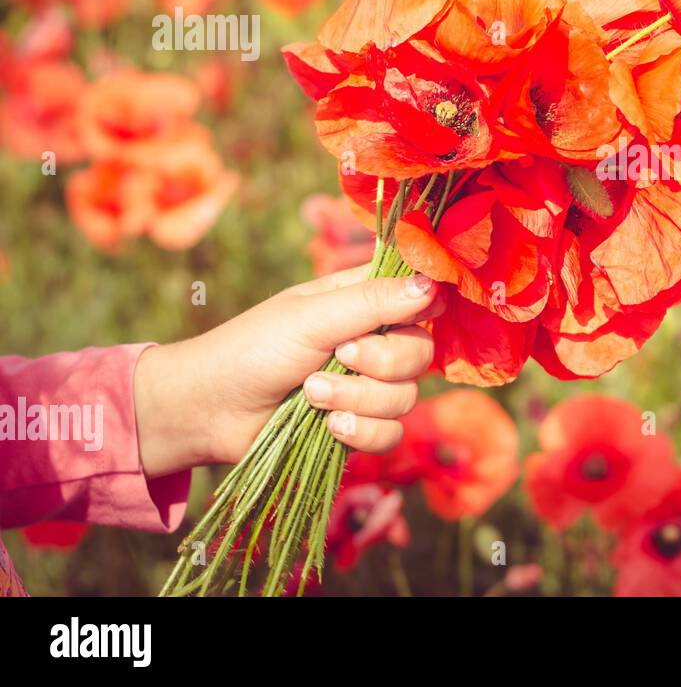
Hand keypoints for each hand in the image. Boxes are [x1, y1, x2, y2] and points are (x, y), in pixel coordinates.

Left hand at [133, 267, 445, 477]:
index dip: (424, 306)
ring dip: (358, 399)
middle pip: (421, 353)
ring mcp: (367, 388)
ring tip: (310, 395)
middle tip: (338, 357)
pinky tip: (329, 427)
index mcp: (363, 302)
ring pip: (406, 398)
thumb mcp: (311, 317)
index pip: (419, 297)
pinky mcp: (358, 428)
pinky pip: (391, 434)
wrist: (210, 411)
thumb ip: (373, 302)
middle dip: (382, 363)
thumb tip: (432, 284)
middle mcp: (373, 343)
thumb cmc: (252, 349)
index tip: (414, 316)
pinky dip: (362, 432)